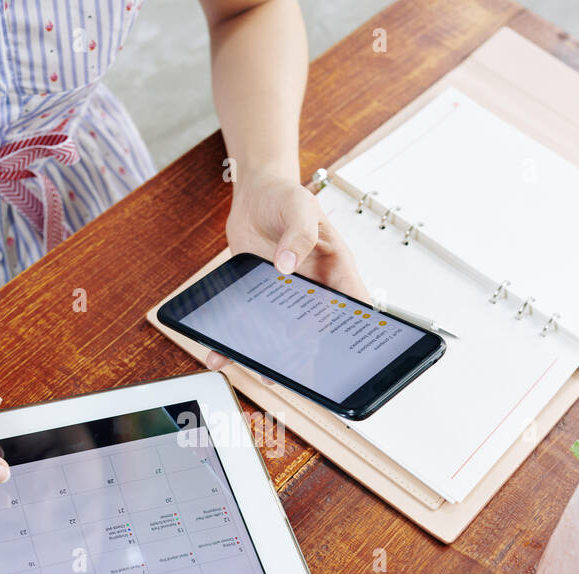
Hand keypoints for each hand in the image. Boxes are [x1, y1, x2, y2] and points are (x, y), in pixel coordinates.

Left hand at [209, 170, 369, 372]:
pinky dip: (236, 343)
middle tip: (297, 370)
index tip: (348, 352)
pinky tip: (222, 354)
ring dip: (272, 355)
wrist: (253, 196)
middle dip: (309, 353)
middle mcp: (314, 289)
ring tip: (262, 371)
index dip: (356, 330)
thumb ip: (298, 234)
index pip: (354, 305)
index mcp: (335, 269)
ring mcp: (287, 298)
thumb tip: (286, 266)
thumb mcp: (298, 207)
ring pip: (284, 335)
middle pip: (319, 329)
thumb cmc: (285, 197)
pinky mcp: (261, 300)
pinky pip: (252, 326)